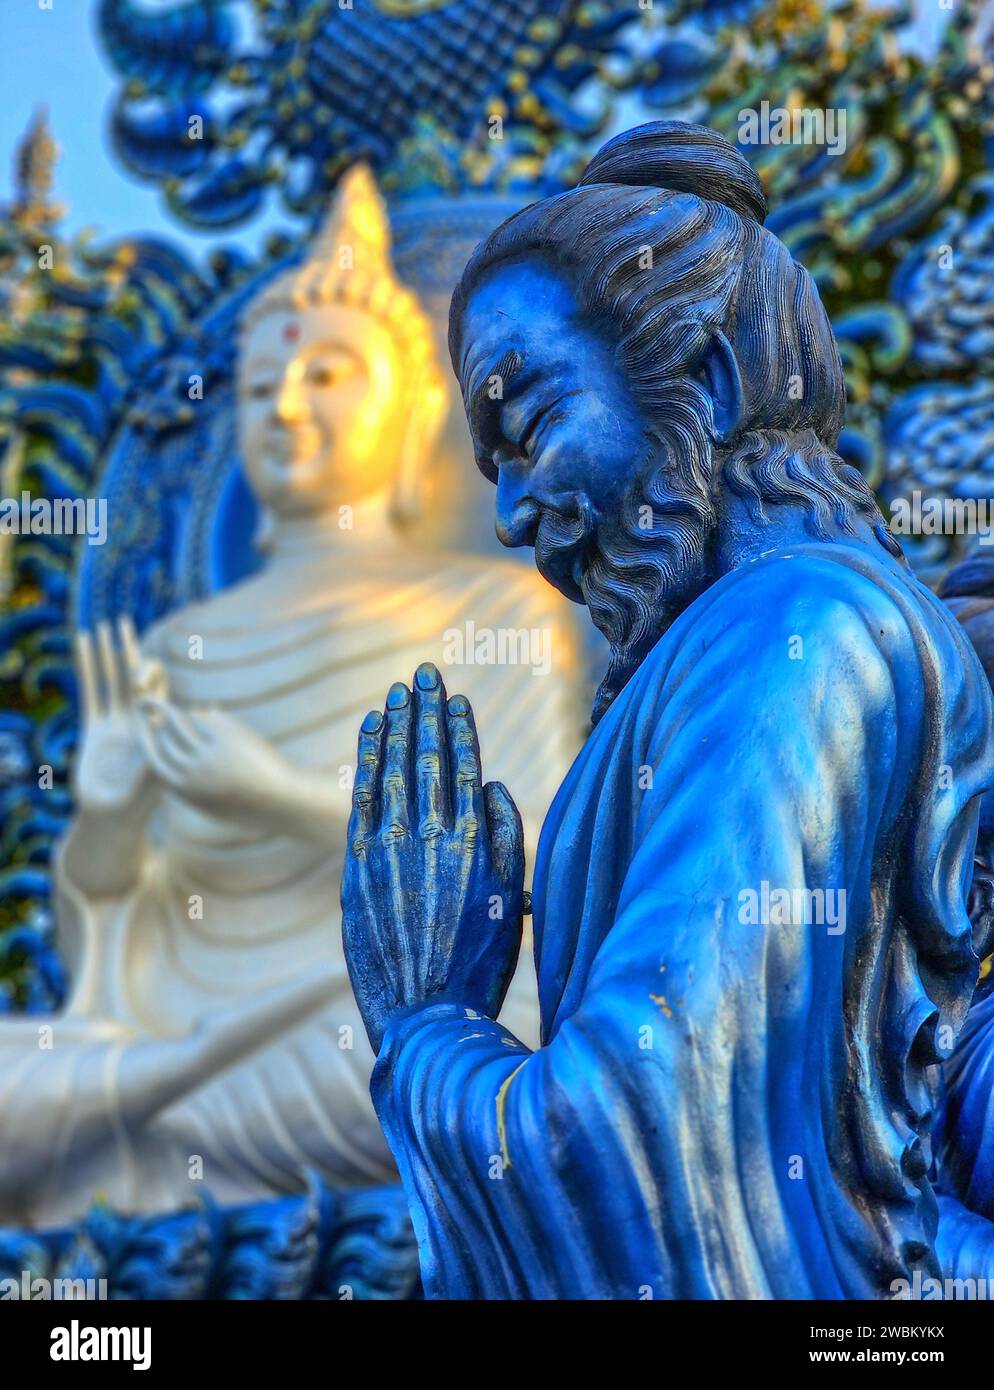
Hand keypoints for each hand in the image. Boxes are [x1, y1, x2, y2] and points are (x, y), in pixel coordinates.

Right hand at [74, 617, 160, 814]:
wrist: (113, 817)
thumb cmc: (137, 804)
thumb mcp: (150, 779)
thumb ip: (153, 752)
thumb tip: (160, 730)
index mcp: (153, 728)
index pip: (155, 691)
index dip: (150, 674)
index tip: (142, 665)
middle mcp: (137, 720)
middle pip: (133, 677)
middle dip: (128, 650)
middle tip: (123, 622)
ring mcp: (115, 721)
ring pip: (110, 679)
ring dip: (107, 654)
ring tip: (102, 626)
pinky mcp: (94, 727)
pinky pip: (90, 691)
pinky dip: (87, 668)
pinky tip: (82, 644)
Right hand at [137, 698, 299, 829]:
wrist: (281, 800)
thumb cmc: (247, 805)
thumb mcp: (212, 801)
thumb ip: (190, 783)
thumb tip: (171, 764)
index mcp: (184, 789)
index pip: (153, 757)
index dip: (145, 738)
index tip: (141, 724)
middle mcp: (192, 771)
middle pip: (165, 735)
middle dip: (159, 718)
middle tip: (151, 704)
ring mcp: (210, 753)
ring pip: (184, 721)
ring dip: (180, 713)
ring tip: (177, 708)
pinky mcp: (228, 737)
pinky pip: (208, 716)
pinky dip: (208, 714)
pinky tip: (211, 712)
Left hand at [341, 661, 524, 1052]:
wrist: (426, 1017)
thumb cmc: (478, 965)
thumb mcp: (510, 901)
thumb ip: (506, 839)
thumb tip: (493, 785)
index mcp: (474, 843)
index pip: (463, 766)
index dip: (458, 727)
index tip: (454, 696)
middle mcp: (431, 836)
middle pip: (427, 757)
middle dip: (425, 711)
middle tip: (422, 673)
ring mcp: (391, 850)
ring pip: (393, 769)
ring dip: (395, 725)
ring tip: (398, 691)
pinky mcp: (359, 867)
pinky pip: (361, 796)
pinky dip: (367, 758)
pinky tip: (370, 731)